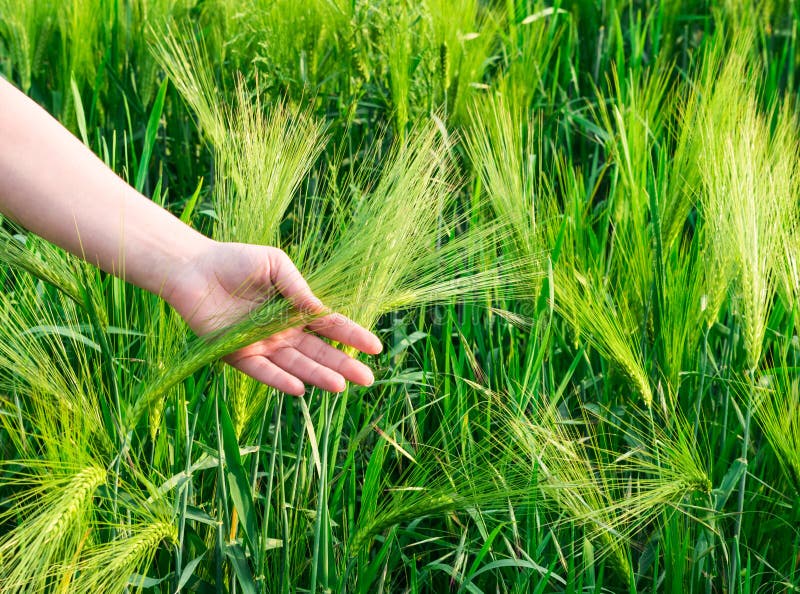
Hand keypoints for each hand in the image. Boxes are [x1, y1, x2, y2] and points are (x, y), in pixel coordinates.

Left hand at [164, 240, 381, 395]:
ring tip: (340, 386)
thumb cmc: (235, 261)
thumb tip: (322, 311)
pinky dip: (279, 380)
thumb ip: (298, 288)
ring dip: (316, 375)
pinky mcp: (237, 353)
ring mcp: (261, 345)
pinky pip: (261, 371)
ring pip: (294, 365)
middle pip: (318, 352)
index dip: (352, 336)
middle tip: (367, 379)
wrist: (193, 267)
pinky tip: (299, 388)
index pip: (330, 326)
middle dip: (343, 364)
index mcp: (295, 309)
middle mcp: (282, 331)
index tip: (375, 348)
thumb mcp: (275, 264)